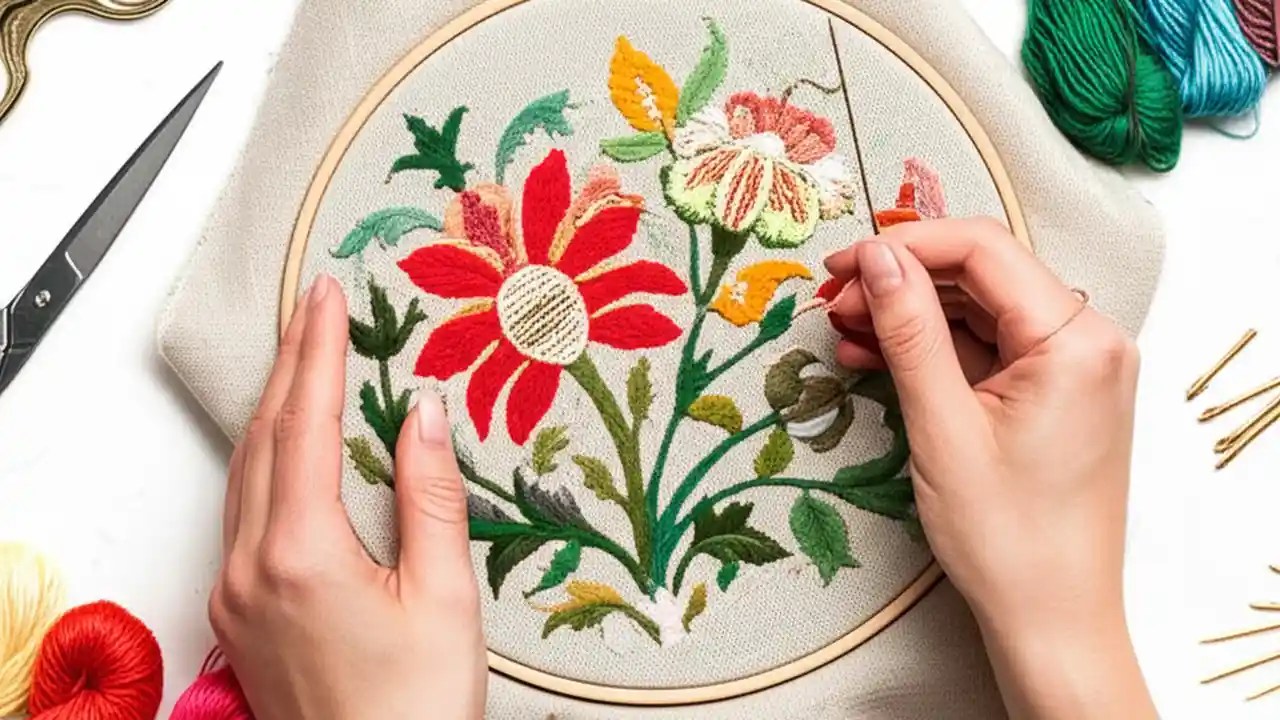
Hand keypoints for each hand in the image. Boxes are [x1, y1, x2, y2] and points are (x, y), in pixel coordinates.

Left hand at [208, 275, 486, 719]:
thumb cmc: (415, 711)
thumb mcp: (444, 597)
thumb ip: (429, 497)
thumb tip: (421, 415)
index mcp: (302, 555)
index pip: (306, 423)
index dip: (320, 351)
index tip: (329, 297)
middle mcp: (252, 568)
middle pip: (265, 436)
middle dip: (291, 362)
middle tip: (316, 305)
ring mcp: (237, 592)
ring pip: (247, 470)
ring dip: (276, 406)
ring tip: (306, 355)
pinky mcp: (240, 611)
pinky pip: (245, 509)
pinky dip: (270, 458)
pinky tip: (291, 441)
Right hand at [824, 219, 1154, 719]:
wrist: (1051, 620)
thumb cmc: (1007, 537)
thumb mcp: (942, 425)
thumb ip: (909, 330)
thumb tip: (876, 256)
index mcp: (1077, 340)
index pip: (983, 250)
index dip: (904, 245)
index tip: (841, 263)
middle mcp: (1089, 340)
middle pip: (981, 276)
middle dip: (901, 281)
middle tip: (831, 302)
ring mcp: (1074, 367)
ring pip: (978, 311)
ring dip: (909, 316)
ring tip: (842, 332)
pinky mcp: (1055, 392)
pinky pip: (988, 349)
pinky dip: (934, 351)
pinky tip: (875, 358)